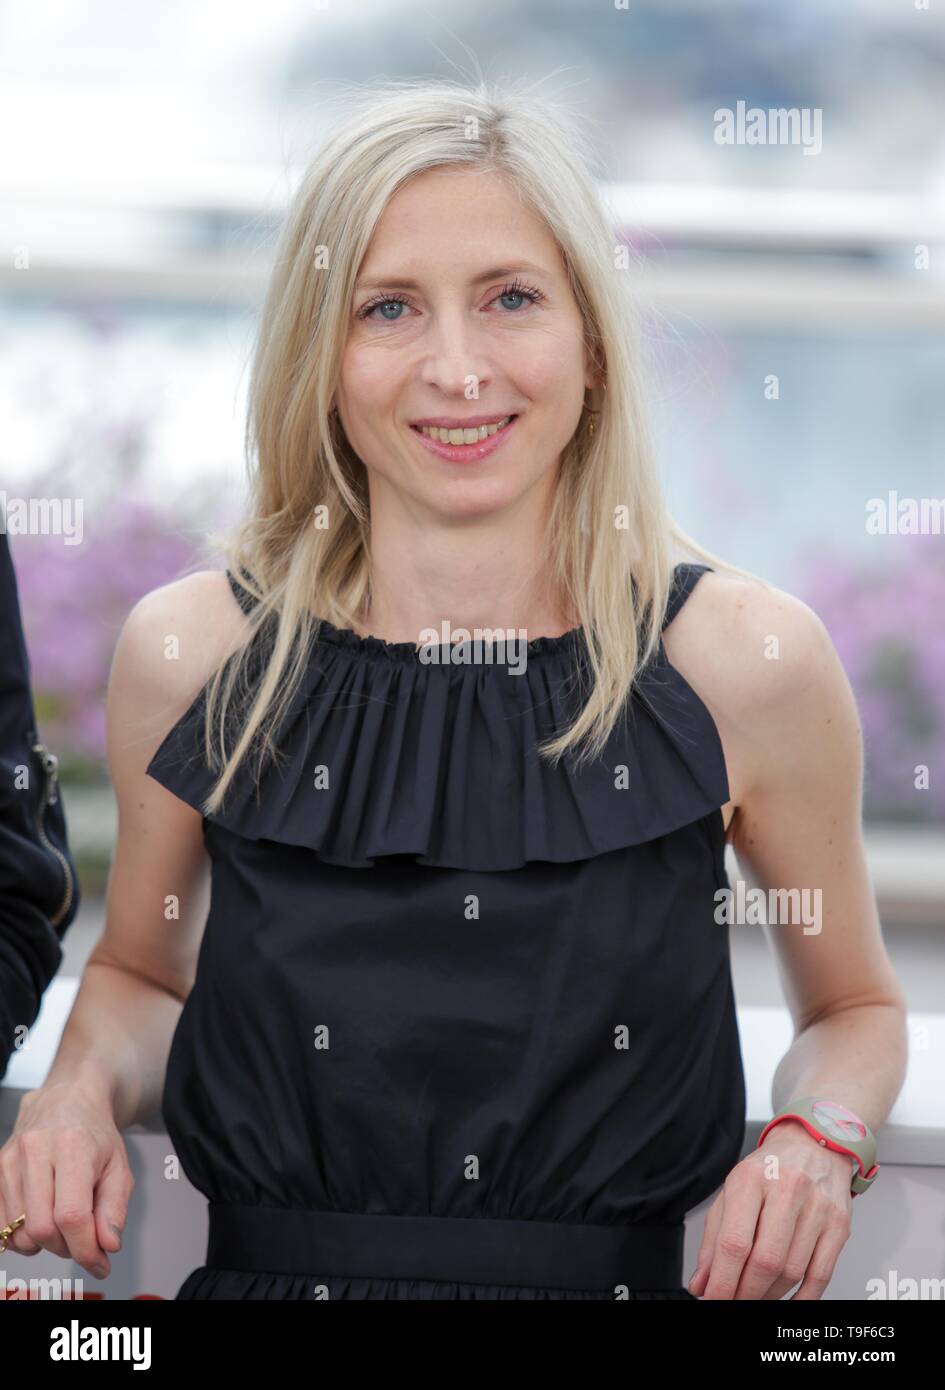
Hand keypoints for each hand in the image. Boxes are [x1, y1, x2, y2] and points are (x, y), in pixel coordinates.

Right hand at [0, 1081, 132, 1279]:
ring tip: (63, 1221)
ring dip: (45, 1242)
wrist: (67, 1098)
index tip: (99, 1263)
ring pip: (20, 1231)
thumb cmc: (95, 1133)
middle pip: (42, 1228)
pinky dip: (21, 1235)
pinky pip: (1, 1225)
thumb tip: (106, 1245)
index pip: (71, 1215)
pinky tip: (41, 1218)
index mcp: (73, 1146)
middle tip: (82, 1239)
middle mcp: (36, 1150)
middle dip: (66, 1247)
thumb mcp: (119, 1166)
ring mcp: (10, 1160)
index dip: (85, 1248)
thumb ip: (114, 1208)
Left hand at [688, 1119, 853, 1299]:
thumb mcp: (732, 1190)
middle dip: (745, 1292)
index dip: (722, 1280)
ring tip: (755, 1295)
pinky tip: (787, 1300)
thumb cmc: (770, 1167)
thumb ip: (714, 1238)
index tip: (714, 1298)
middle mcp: (787, 1189)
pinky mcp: (839, 1224)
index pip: (734, 1242)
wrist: (813, 1142)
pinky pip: (821, 1274)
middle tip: (734, 1300)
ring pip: (792, 1271)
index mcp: (751, 1178)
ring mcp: (817, 1208)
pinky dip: (802, 1297)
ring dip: (769, 1294)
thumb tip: (704, 1281)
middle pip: (765, 1261)